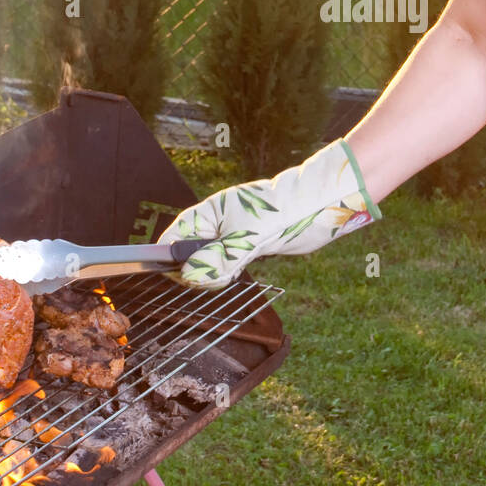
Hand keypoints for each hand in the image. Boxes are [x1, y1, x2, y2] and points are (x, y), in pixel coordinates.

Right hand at [158, 139, 380, 287]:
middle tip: (203, 280)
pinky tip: (231, 277)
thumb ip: (218, 258)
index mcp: (212, 210)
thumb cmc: (284, 211)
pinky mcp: (251, 246)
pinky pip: (229, 263)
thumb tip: (190, 276)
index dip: (169, 253)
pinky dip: (227, 273)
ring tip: (221, 277)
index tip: (165, 273)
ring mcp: (235, 234)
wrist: (321, 206)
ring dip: (212, 272)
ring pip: (211, 260)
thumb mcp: (247, 238)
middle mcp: (220, 222)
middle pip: (191, 250)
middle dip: (192, 267)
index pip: (177, 232)